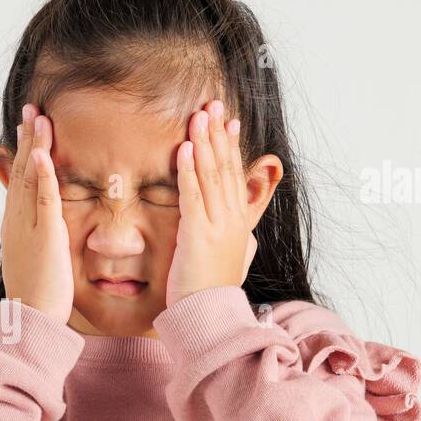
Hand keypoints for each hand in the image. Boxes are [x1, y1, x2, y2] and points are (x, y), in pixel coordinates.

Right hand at [1, 104, 73, 323]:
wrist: (31, 318)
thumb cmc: (38, 295)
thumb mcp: (35, 260)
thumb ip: (42, 238)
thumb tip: (48, 228)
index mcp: (16, 225)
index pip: (20, 181)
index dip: (25, 153)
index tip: (29, 129)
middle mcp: (17, 220)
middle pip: (22, 172)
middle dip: (27, 139)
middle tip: (31, 109)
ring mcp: (28, 226)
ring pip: (30, 178)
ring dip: (35, 145)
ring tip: (38, 117)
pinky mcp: (45, 235)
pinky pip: (43, 199)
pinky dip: (44, 174)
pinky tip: (45, 153)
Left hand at [165, 100, 258, 306]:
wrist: (209, 315)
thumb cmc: (210, 290)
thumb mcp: (226, 255)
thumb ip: (225, 231)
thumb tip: (229, 218)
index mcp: (238, 222)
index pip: (234, 175)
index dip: (230, 146)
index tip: (228, 120)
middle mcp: (232, 219)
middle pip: (224, 168)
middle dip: (217, 134)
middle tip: (212, 105)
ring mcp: (217, 226)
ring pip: (210, 176)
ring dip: (203, 143)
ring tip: (198, 116)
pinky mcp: (199, 235)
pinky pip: (192, 196)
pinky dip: (187, 171)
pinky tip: (182, 149)